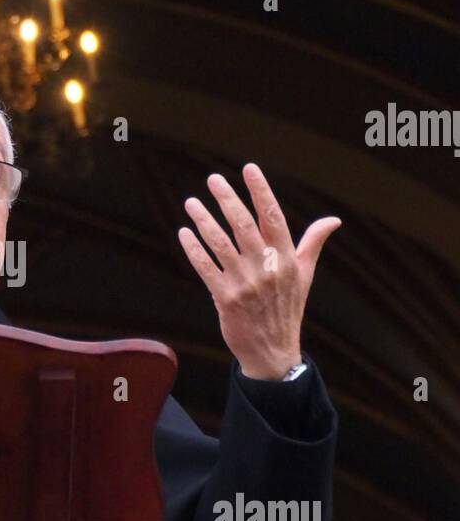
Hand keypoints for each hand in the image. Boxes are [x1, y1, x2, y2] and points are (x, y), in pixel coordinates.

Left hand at [176, 164, 340, 380]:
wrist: (273, 352)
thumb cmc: (288, 308)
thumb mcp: (305, 275)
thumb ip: (314, 243)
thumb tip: (334, 220)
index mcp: (287, 258)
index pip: (273, 216)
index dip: (261, 190)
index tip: (249, 168)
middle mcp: (267, 268)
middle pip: (244, 225)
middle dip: (227, 199)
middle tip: (213, 179)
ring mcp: (245, 283)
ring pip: (220, 244)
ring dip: (204, 220)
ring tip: (191, 202)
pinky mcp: (225, 299)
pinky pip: (205, 268)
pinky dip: (194, 249)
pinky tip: (184, 232)